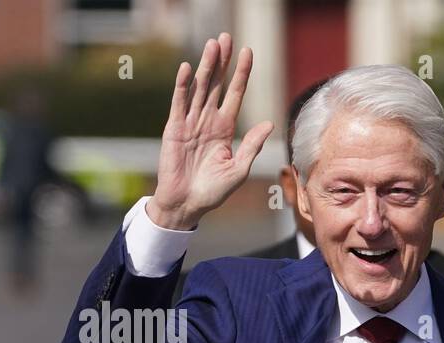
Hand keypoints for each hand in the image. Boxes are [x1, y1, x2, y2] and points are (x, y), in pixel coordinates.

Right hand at [148, 32, 273, 230]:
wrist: (188, 204)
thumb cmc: (214, 191)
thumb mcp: (239, 169)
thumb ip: (252, 145)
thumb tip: (269, 123)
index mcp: (224, 128)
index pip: (235, 94)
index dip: (241, 74)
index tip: (247, 52)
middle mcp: (208, 121)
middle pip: (216, 84)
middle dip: (222, 61)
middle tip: (226, 37)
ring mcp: (190, 122)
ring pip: (199, 88)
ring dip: (205, 66)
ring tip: (212, 44)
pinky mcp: (174, 129)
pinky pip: (179, 103)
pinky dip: (182, 86)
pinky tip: (187, 69)